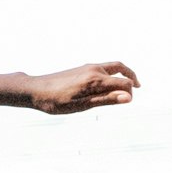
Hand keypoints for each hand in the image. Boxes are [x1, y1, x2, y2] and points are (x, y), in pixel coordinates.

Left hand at [23, 61, 138, 114]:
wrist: (35, 90)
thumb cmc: (56, 101)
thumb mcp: (82, 105)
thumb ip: (106, 101)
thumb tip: (128, 97)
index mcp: (95, 79)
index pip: (124, 83)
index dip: (129, 93)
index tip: (127, 102)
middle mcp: (93, 69)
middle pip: (121, 68)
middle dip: (131, 78)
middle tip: (137, 89)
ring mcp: (87, 67)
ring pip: (112, 67)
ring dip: (121, 75)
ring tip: (125, 87)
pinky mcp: (81, 69)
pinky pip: (103, 69)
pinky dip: (111, 75)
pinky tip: (107, 87)